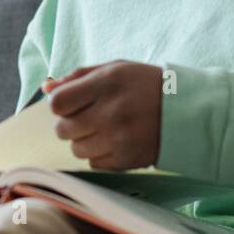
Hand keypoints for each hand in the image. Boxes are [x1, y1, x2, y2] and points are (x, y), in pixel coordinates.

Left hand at [42, 60, 162, 169]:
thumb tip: (45, 89)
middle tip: (89, 117)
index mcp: (105, 84)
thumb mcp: (114, 70)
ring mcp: (118, 138)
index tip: (72, 103)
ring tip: (105, 129)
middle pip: (62, 129)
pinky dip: (99, 154)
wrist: (187, 111)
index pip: (58, 103)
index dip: (60, 104)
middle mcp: (110, 112)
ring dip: (84, 140)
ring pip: (76, 149)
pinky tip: (116, 141)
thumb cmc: (144, 85)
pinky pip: (93, 163)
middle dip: (70, 124)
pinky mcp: (126, 159)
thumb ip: (77, 77)